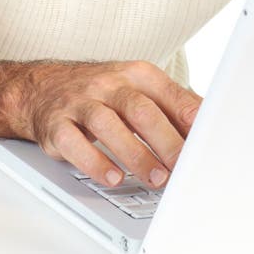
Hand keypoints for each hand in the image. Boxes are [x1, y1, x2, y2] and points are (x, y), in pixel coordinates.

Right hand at [11, 60, 201, 189]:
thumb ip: (173, 105)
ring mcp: (81, 103)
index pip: (169, 94)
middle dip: (165, 141)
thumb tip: (210, 126)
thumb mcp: (140, 88)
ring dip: (135, 155)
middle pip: (141, 110)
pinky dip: (94, 162)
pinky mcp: (57, 125)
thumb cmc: (103, 93)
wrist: (43, 87)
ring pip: (108, 125)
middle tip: (183, 168)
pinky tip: (113, 178)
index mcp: (136, 74)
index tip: (206, 143)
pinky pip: (74, 143)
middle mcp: (109, 84)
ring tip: (156, 179)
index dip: (189, 120)